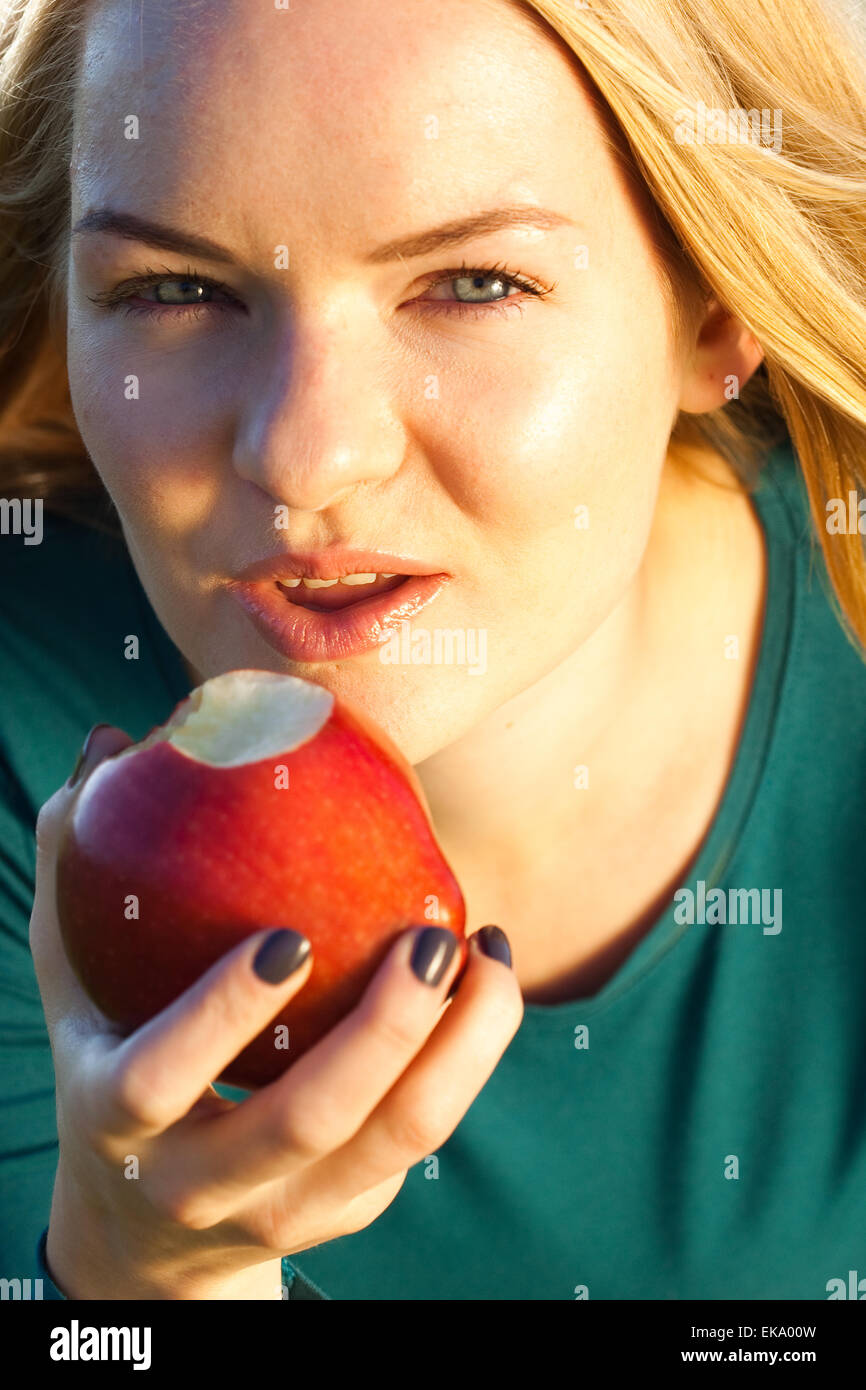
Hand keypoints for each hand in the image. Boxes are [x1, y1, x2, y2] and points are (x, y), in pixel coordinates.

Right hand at [31, 726, 522, 1298]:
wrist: (148, 1232)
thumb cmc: (114, 1064)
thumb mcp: (76, 987)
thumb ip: (77, 873)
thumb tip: (109, 744)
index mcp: (116, 1121)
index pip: (158, 1079)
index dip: (218, 1015)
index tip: (289, 938)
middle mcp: (198, 1185)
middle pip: (307, 1121)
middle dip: (384, 1028)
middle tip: (434, 938)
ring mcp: (282, 1211)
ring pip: (396, 1142)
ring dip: (462, 1046)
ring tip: (489, 951)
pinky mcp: (346, 1213)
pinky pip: (420, 1139)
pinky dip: (467, 1060)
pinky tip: (484, 987)